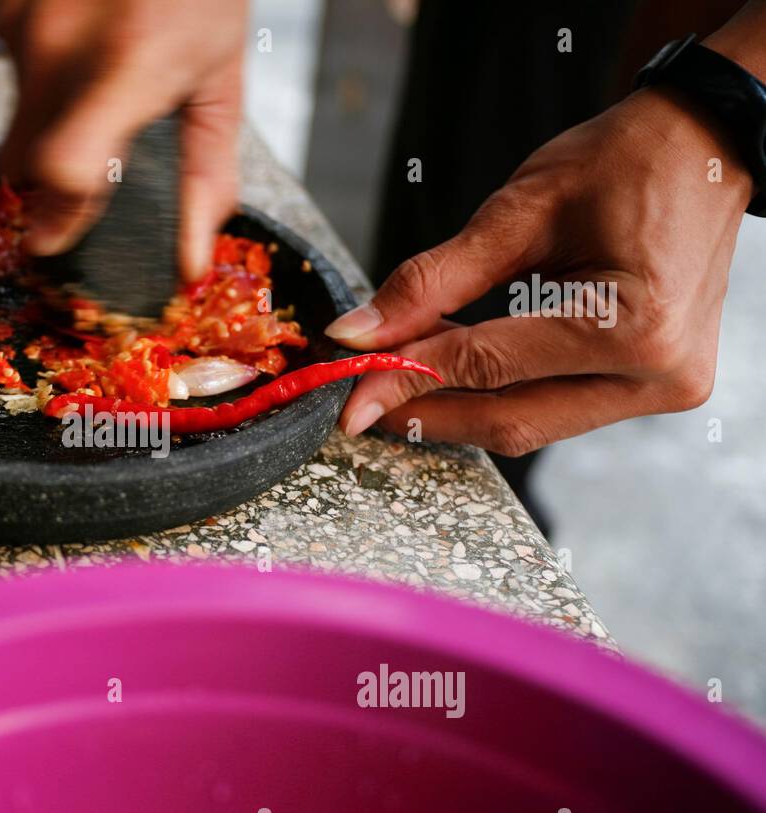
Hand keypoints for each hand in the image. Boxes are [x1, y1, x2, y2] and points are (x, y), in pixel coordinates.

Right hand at [0, 0, 246, 278]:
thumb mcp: (219, 77)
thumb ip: (205, 175)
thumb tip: (190, 263)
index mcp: (127, 69)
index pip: (63, 171)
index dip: (54, 217)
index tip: (56, 238)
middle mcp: (58, 44)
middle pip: (22, 160)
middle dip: (50, 171)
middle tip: (96, 144)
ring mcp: (18, 17)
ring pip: (14, 110)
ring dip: (51, 106)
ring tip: (100, 62)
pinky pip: (7, 60)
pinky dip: (39, 59)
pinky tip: (77, 29)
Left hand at [327, 86, 753, 455]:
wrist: (709, 147)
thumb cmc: (626, 162)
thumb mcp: (518, 212)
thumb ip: (431, 281)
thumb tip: (355, 334)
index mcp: (633, 325)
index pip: (487, 368)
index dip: (405, 380)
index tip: (344, 396)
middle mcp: (658, 374)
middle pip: (510, 421)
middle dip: (425, 411)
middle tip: (358, 398)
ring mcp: (663, 389)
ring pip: (529, 423)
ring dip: (455, 405)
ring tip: (398, 368)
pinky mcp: (654, 388)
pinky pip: (554, 407)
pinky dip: (496, 392)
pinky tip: (451, 363)